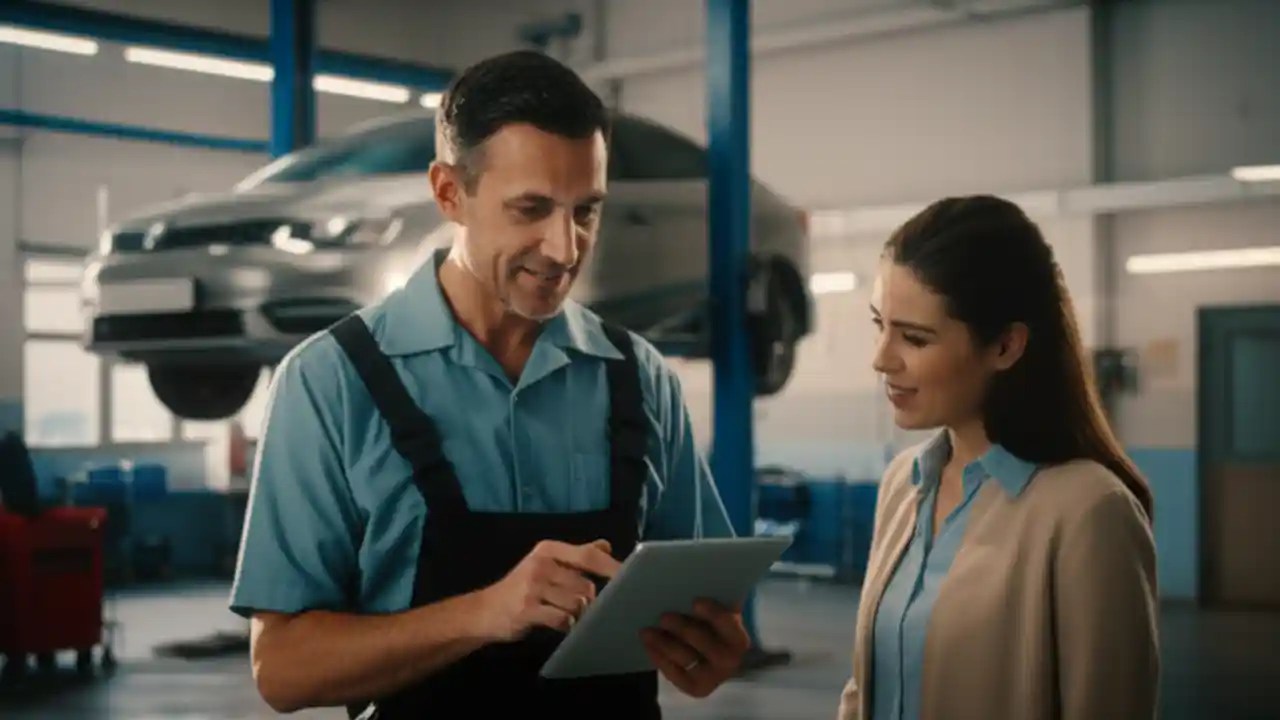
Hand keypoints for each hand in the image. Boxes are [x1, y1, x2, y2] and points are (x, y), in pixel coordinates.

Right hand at [474, 539, 620, 642]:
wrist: (485, 610)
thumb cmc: (521, 587)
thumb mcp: (546, 564)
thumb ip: (577, 555)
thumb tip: (605, 545)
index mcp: (549, 550)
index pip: (588, 556)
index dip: (611, 567)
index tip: (632, 577)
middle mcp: (541, 564)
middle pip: (585, 585)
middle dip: (588, 600)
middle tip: (579, 606)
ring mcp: (533, 586)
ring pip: (576, 604)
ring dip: (576, 614)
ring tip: (563, 613)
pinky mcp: (527, 609)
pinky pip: (562, 619)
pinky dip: (564, 625)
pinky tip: (556, 623)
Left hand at [640, 599, 751, 697]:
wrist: (712, 655)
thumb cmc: (709, 624)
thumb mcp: (715, 611)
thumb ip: (710, 597)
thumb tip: (690, 574)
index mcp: (738, 637)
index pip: (728, 623)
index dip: (712, 613)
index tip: (695, 601)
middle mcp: (730, 661)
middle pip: (704, 643)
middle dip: (683, 629)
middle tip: (663, 616)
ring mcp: (713, 677)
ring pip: (686, 659)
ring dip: (664, 644)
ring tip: (647, 631)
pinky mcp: (695, 688)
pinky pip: (674, 673)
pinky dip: (659, 658)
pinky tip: (648, 645)